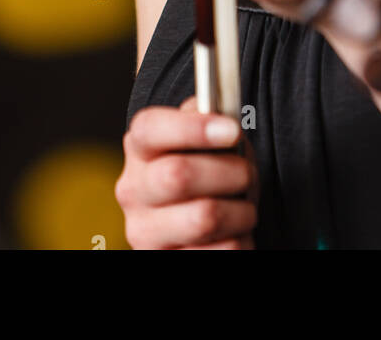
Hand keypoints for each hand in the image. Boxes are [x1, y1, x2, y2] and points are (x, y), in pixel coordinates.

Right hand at [116, 97, 257, 249]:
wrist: (199, 223)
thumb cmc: (208, 170)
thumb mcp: (206, 138)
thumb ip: (207, 118)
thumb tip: (222, 119)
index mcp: (139, 149)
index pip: (150, 129)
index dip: (193, 128)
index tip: (232, 131)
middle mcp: (133, 191)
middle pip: (178, 175)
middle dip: (229, 172)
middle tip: (248, 173)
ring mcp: (144, 233)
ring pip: (203, 218)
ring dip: (241, 211)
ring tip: (245, 208)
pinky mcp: (163, 261)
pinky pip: (221, 251)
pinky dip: (241, 240)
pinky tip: (235, 232)